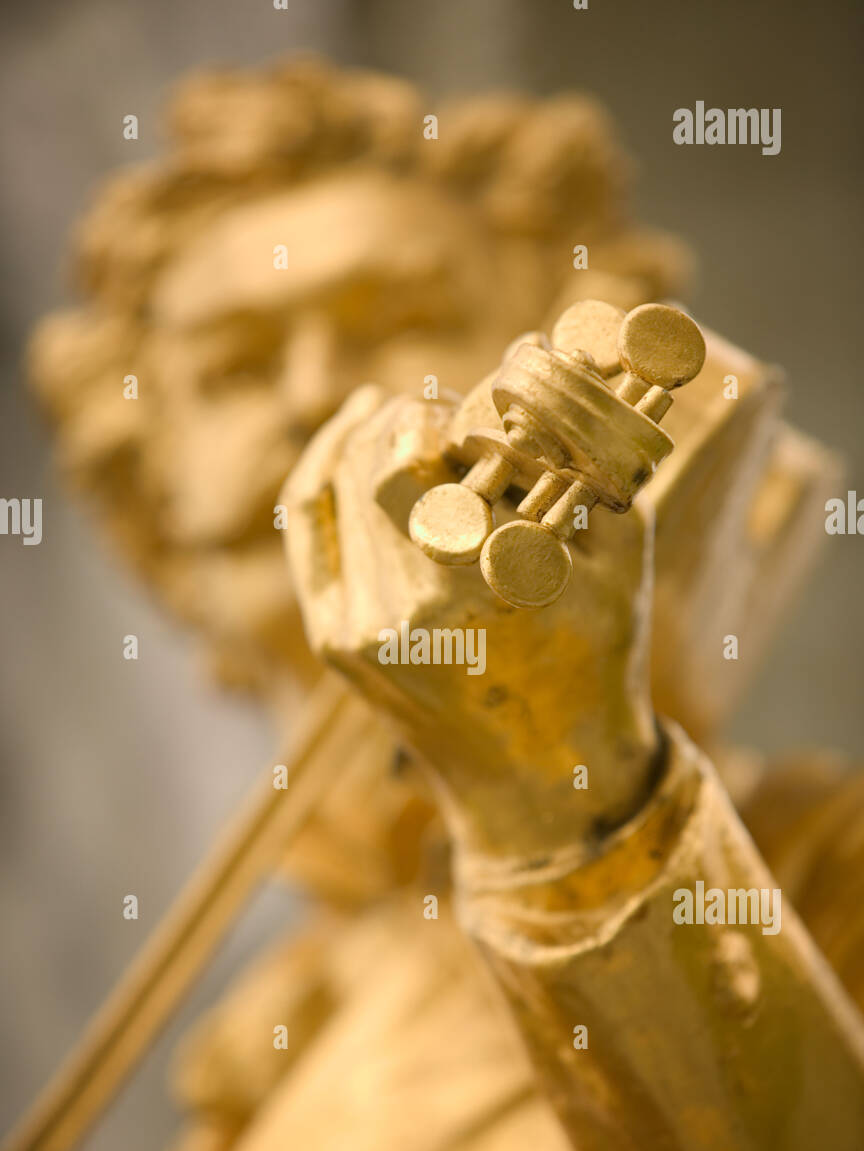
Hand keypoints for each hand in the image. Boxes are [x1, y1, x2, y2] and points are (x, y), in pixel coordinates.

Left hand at [281, 385, 660, 857]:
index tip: (473, 407)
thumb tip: (525, 355)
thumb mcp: (616, 548)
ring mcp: (354, 632)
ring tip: (415, 426)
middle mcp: (400, 612)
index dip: (440, 412)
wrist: (542, 778)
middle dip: (410, 420)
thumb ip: (578, 447)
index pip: (413, 450)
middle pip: (369, 461)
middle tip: (446, 414)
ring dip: (375, 438)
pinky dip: (325, 466)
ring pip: (336, 485)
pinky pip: (308, 527)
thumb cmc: (595, 657)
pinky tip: (355, 425)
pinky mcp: (332, 640)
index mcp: (477, 586)